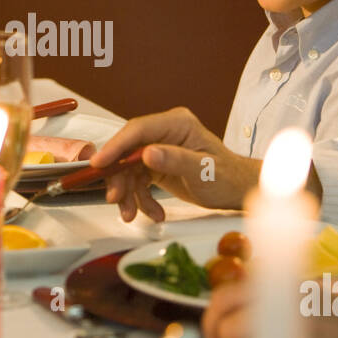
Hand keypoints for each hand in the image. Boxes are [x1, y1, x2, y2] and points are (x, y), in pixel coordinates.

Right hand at [88, 107, 259, 222]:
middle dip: (119, 177)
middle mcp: (165, 133)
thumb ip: (175, 160)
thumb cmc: (228, 177)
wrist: (237, 190)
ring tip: (132, 214)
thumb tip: (148, 154)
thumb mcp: (203, 170)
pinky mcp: (156, 164)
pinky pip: (137, 180)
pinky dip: (140, 199)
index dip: (115, 146)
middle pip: (127, 151)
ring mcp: (159, 148)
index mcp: (177, 124)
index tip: (99, 163)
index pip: (137, 130)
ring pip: (128, 169)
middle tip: (116, 198)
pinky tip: (152, 212)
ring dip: (128, 193)